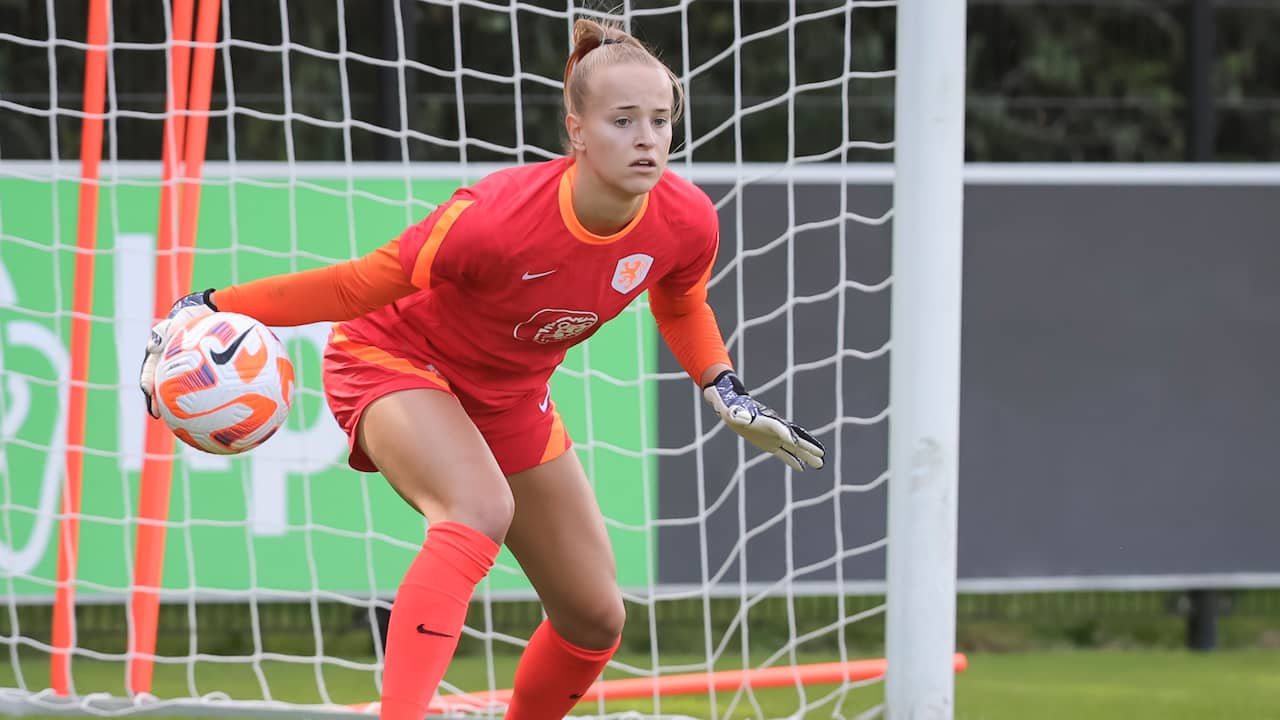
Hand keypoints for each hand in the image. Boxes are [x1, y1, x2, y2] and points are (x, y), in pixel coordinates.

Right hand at [139, 289, 217, 417]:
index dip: (146, 382)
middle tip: (156, 413)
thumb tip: (151, 346)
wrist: (211, 312)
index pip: (149, 370)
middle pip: (161, 385)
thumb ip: (167, 330)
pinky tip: (213, 413)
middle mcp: (170, 364)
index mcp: (162, 353)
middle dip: (156, 400)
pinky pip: (202, 389)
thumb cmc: (194, 315)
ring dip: (177, 406)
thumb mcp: (181, 318)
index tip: (146, 392)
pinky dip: (205, 400)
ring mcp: (185, 370)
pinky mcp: (200, 374)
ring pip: (179, 391)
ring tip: (180, 421)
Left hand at [702, 370, 825, 470]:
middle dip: (807, 446)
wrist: (730, 403)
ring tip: (821, 464)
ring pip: (793, 447)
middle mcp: (773, 427)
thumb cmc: (728, 405)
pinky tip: (803, 469)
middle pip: (794, 438)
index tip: (795, 443)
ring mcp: (773, 436)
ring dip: (806, 455)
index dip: (786, 435)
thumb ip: (731, 411)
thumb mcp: (727, 408)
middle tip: (821, 455)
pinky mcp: (769, 443)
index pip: (778, 427)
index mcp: (764, 419)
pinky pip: (783, 453)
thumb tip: (728, 414)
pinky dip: (793, 461)